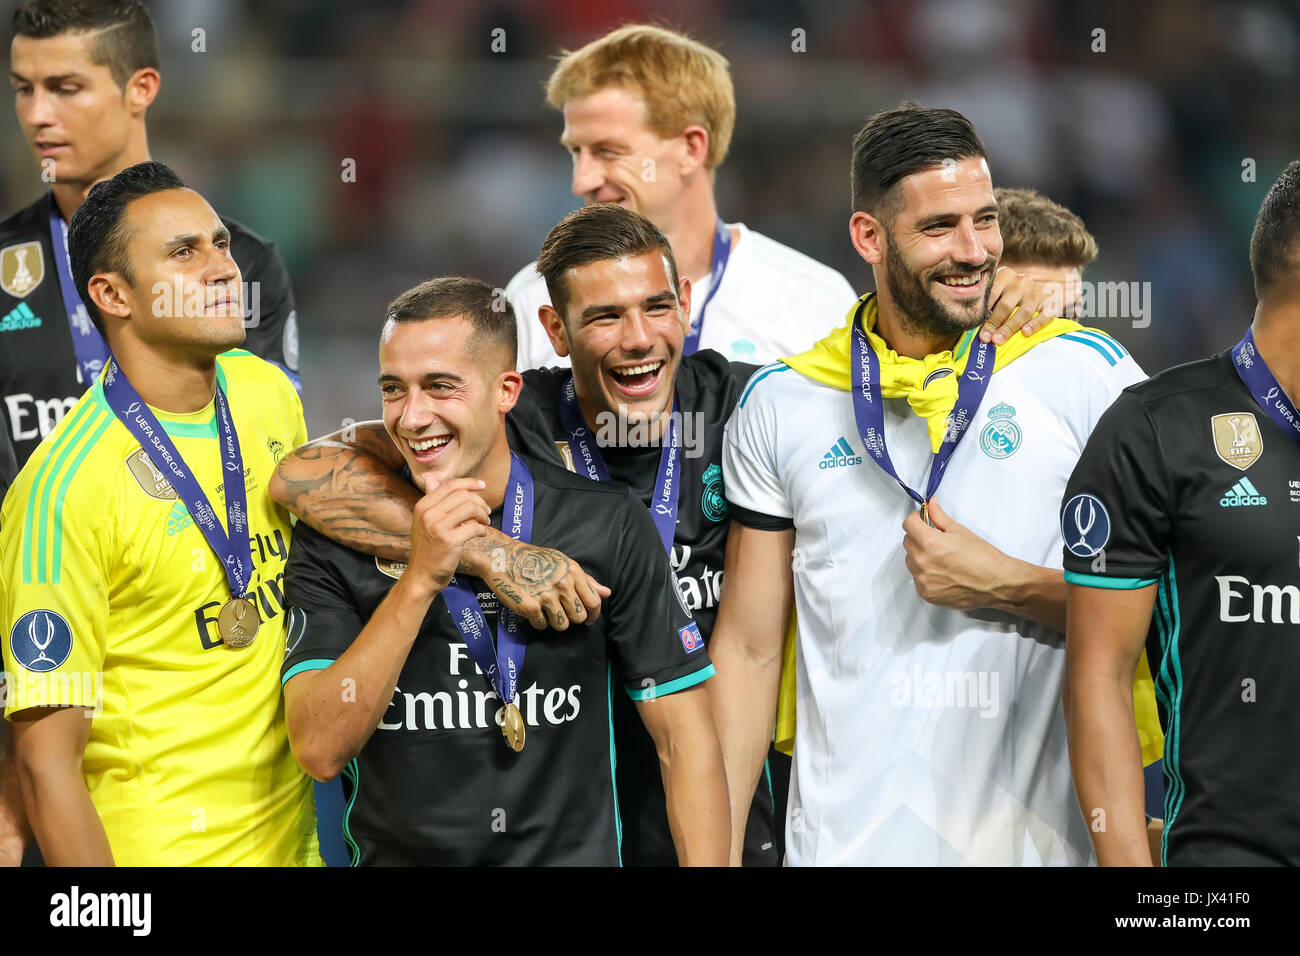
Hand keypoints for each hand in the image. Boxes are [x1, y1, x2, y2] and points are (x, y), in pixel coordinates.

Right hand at [407, 478, 491, 595]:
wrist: (422, 576)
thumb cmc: (426, 548)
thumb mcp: (423, 521)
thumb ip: (431, 499)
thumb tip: (430, 477)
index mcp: (422, 506)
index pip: (450, 486)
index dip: (469, 483)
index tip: (482, 485)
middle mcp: (428, 514)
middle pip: (463, 495)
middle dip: (480, 502)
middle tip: (486, 512)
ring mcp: (438, 528)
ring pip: (470, 508)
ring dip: (483, 515)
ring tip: (485, 522)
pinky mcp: (449, 542)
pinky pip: (474, 527)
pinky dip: (482, 530)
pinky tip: (481, 534)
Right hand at [477, 538, 610, 630]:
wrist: (504, 558)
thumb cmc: (534, 560)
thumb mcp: (562, 562)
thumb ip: (586, 580)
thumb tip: (606, 593)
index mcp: (573, 572)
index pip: (594, 602)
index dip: (593, 614)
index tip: (589, 618)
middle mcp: (562, 584)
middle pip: (579, 617)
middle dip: (571, 617)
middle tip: (561, 610)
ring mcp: (546, 597)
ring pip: (562, 625)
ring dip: (554, 621)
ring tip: (545, 609)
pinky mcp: (531, 607)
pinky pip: (542, 625)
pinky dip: (537, 621)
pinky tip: (532, 609)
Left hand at [901, 497, 1011, 609]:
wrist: (996, 583)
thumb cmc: (984, 558)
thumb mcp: (960, 531)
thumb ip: (939, 516)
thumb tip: (931, 505)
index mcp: (930, 543)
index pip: (908, 524)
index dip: (916, 519)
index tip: (923, 520)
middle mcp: (923, 562)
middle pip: (908, 541)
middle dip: (918, 536)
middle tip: (936, 538)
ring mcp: (923, 580)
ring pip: (910, 560)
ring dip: (920, 555)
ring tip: (941, 557)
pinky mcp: (927, 593)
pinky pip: (917, 578)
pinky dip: (925, 573)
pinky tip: (942, 571)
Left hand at [979, 266, 1056, 344]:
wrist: (1033, 290)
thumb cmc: (1007, 295)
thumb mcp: (996, 293)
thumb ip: (987, 304)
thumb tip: (971, 324)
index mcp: (1006, 275)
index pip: (992, 293)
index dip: (983, 311)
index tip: (975, 325)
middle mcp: (1022, 281)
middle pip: (1007, 304)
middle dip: (994, 322)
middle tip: (985, 337)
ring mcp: (1037, 291)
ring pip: (1025, 311)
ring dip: (1010, 327)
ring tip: (999, 340)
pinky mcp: (1051, 302)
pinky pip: (1046, 314)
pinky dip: (1036, 324)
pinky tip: (1025, 332)